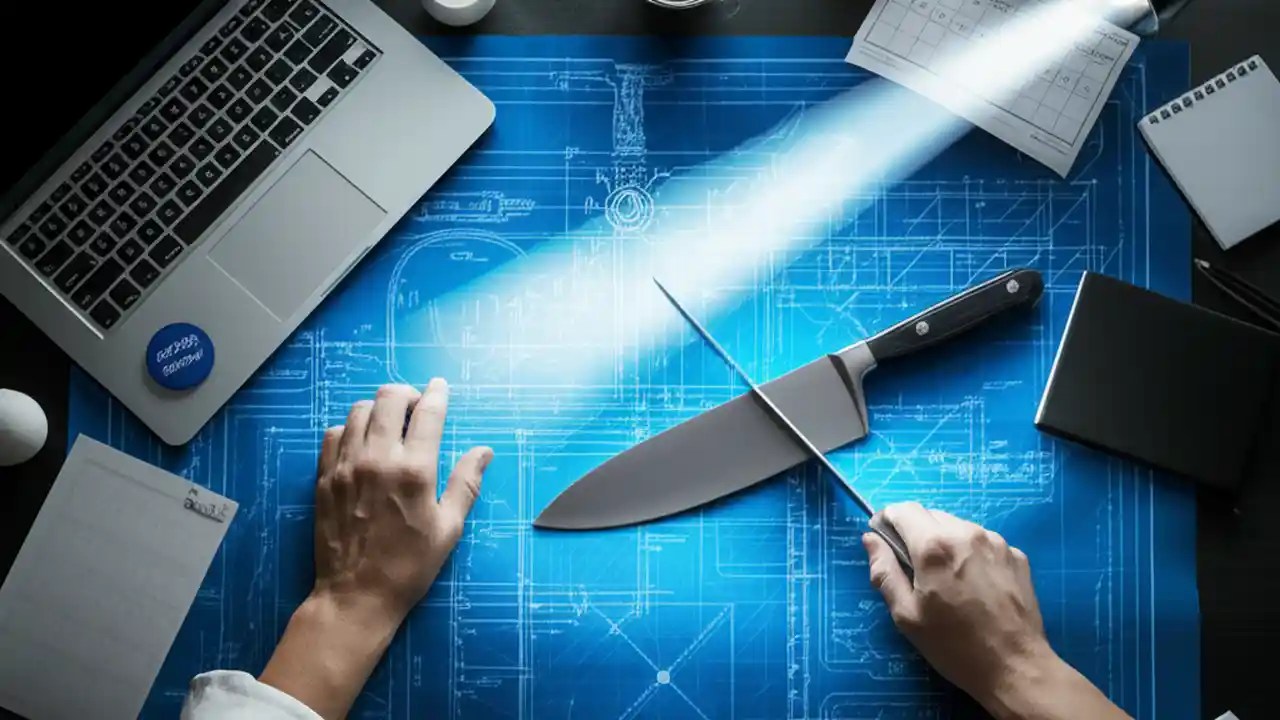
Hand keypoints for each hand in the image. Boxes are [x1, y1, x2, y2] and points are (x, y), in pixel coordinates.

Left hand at [311, 379, 492, 620]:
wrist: (356, 596)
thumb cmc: (410, 566)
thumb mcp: (448, 528)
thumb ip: (466, 483)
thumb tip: (483, 451)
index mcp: (414, 471)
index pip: (427, 414)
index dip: (437, 394)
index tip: (440, 387)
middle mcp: (377, 459)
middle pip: (388, 399)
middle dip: (406, 394)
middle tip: (415, 406)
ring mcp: (346, 467)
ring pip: (358, 411)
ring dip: (377, 409)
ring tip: (388, 423)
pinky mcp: (324, 478)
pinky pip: (333, 434)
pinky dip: (349, 429)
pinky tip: (361, 443)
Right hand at [864, 503, 1127, 719]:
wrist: (1016, 667)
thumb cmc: (954, 646)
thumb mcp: (906, 616)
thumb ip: (884, 572)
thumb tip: (871, 540)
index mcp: (934, 547)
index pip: (903, 509)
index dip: (888, 520)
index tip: (885, 540)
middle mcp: (966, 533)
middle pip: (930, 515)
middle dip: (916, 533)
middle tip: (915, 569)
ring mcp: (996, 542)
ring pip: (958, 527)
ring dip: (944, 542)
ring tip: (947, 579)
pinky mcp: (1016, 554)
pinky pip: (982, 542)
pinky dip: (970, 553)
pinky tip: (975, 584)